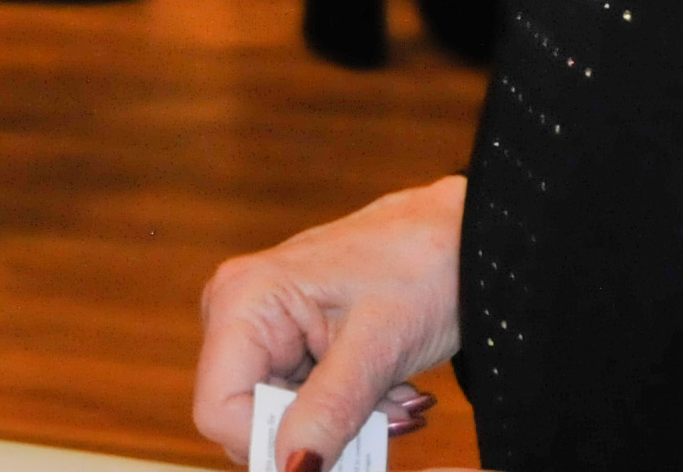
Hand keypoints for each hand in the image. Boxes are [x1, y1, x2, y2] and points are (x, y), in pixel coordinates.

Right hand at [193, 178, 464, 466]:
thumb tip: (291, 468)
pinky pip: (303, 400)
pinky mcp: (291, 340)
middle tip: (384, 422)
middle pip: (248, 415)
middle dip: (314, 433)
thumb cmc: (424, 264)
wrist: (463, 235)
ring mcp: (265, 326)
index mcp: (243, 300)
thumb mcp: (377, 348)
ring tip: (396, 402)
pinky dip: (346, 408)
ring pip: (280, 415)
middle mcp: (240, 312)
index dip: (268, 441)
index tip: (332, 451)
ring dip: (339, 423)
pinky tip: (388, 391)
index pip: (219, 408)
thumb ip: (329, 411)